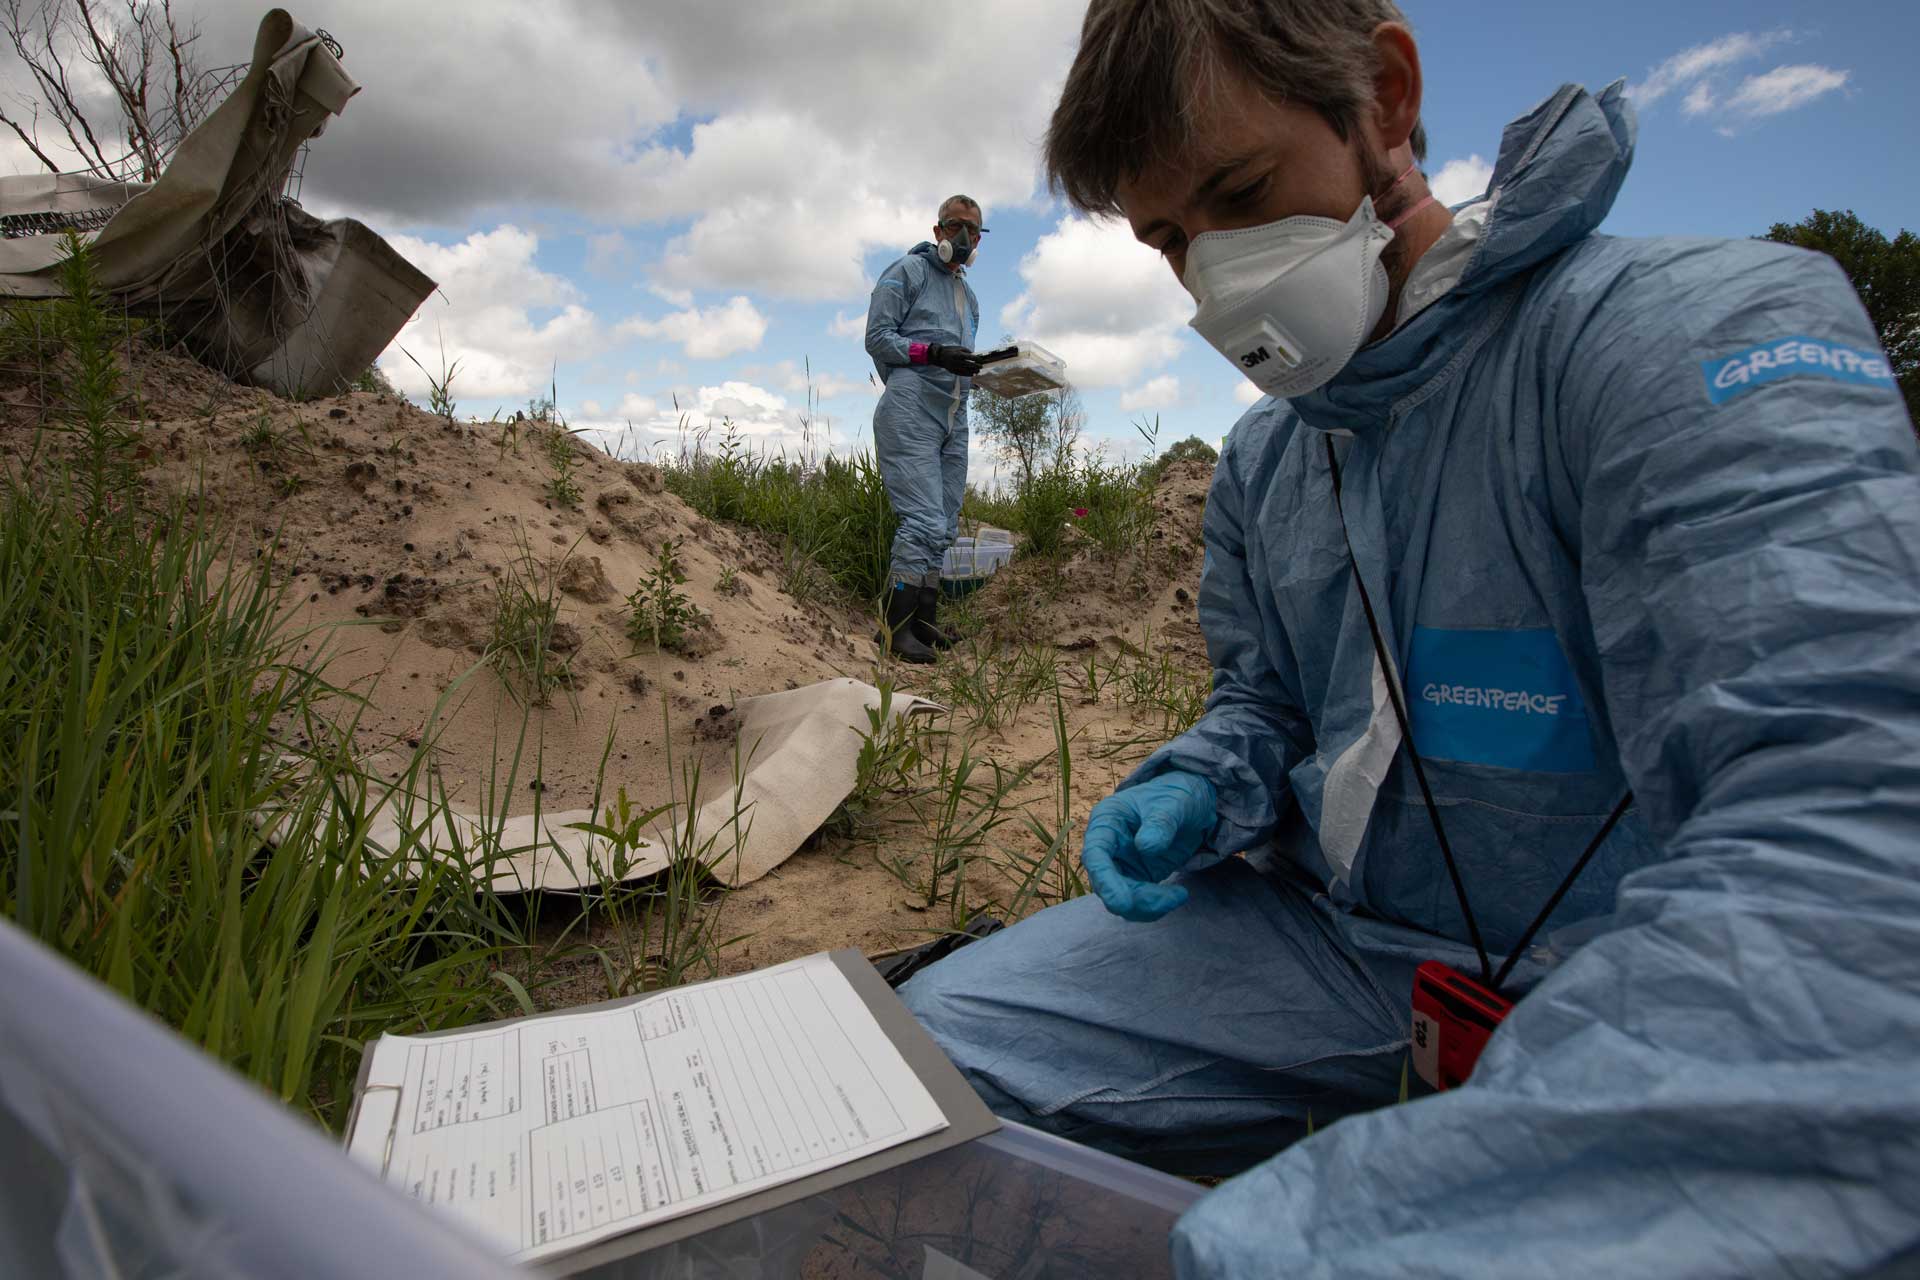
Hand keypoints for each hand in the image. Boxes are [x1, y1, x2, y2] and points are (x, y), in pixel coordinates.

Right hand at [926, 343, 985, 376]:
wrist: (940, 356)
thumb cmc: (951, 350)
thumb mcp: (959, 348)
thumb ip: (967, 351)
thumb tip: (974, 355)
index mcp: (959, 354)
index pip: (970, 357)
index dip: (976, 359)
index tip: (981, 360)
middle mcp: (957, 361)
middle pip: (969, 364)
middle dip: (976, 366)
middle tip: (981, 367)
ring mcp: (955, 367)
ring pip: (966, 370)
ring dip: (973, 371)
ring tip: (977, 371)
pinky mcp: (953, 371)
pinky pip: (962, 374)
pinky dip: (967, 374)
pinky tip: (972, 374)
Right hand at [1080, 772, 1217, 921]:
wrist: (1192, 803)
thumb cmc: (1176, 795)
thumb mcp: (1173, 803)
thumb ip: (1160, 823)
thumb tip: (1145, 847)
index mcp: (1107, 821)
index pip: (1095, 854)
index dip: (1105, 880)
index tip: (1122, 902)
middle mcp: (1108, 847)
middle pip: (1105, 884)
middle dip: (1134, 899)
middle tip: (1167, 900)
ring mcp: (1121, 865)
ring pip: (1121, 899)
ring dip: (1147, 906)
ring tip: (1179, 896)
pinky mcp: (1137, 879)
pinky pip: (1138, 903)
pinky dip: (1155, 907)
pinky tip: (1178, 896)